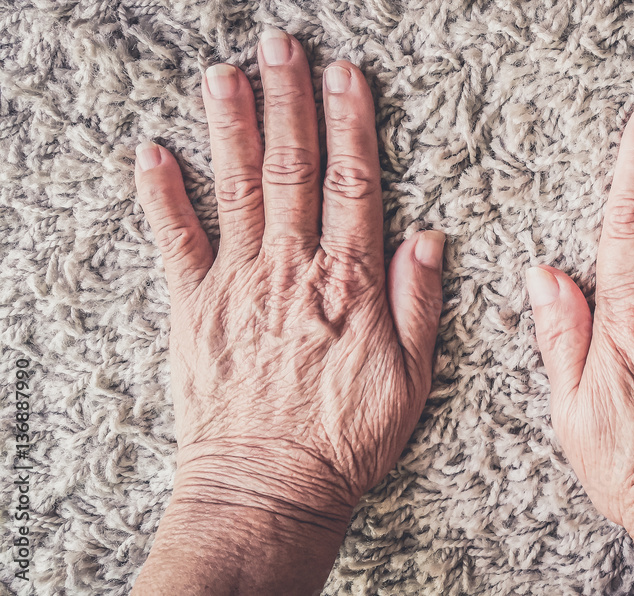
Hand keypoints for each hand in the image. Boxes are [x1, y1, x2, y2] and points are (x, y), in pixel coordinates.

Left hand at [131, 29, 442, 593]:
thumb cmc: (345, 438)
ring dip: (228, 125)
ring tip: (223, 73)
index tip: (345, 75)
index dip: (351, 123)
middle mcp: (292, 269)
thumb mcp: (411, 378)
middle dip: (287, 99)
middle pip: (292, 167)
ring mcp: (239, 284)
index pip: (354, 183)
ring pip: (236, 188)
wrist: (270, 487)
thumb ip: (418, 303)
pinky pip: (175, 242)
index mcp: (349, 282)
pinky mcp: (195, 309)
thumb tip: (428, 237)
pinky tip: (152, 152)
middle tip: (280, 44)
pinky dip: (161, 195)